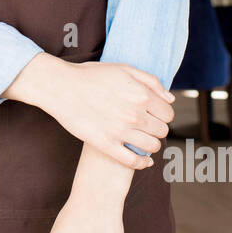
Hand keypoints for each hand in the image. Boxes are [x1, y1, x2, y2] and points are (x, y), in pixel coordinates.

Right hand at [6, 54, 174, 168]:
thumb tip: (170, 99)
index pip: (168, 113)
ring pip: (152, 147)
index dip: (163, 114)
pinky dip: (142, 163)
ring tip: (142, 139)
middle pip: (162, 130)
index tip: (154, 115)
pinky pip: (133, 161)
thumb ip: (151, 82)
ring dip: (151, 145)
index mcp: (141, 94)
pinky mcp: (106, 144)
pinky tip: (142, 161)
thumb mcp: (124, 69)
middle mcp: (134, 114)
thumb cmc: (91, 75)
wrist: (61, 87)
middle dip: (157, 128)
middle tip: (147, 127)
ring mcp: (120, 131)